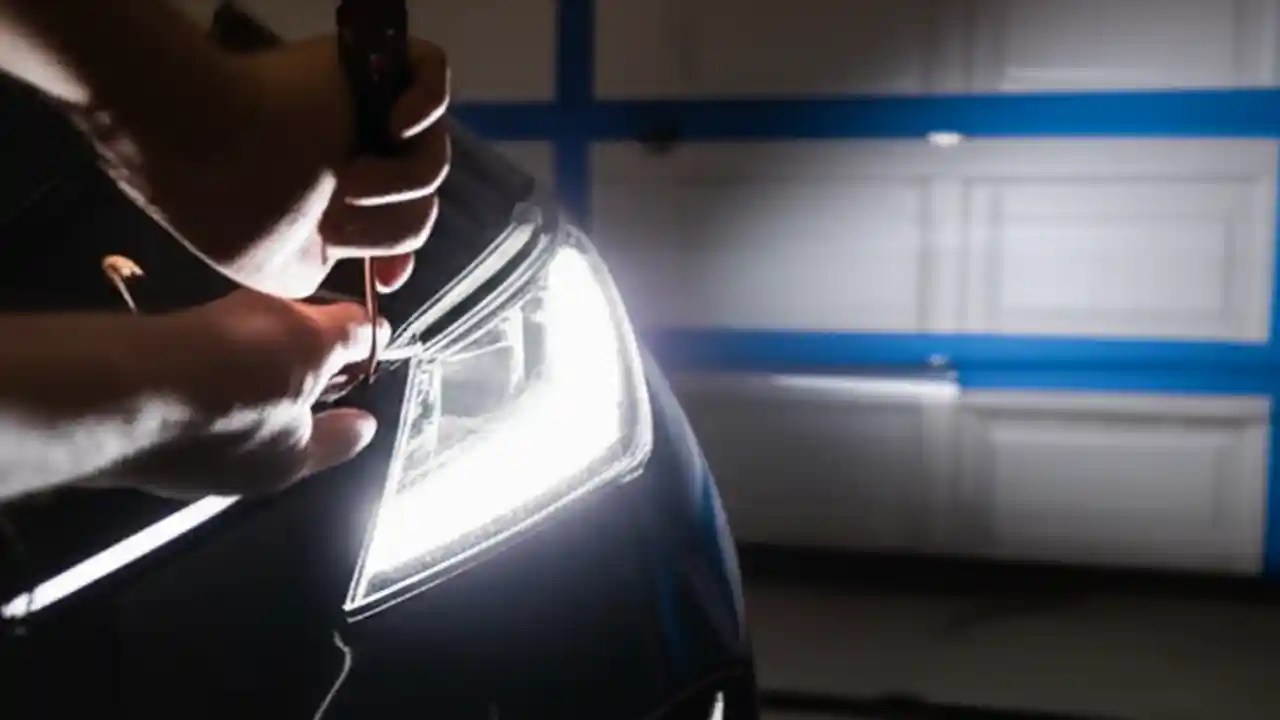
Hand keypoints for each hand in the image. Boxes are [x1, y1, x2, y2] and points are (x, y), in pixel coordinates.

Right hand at [85, 36, 449, 298]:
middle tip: (337, 223)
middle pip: (420, 199)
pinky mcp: (371, 64)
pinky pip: (431, 73)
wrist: (201, 140)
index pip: (397, 225)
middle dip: (391, 224)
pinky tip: (398, 125)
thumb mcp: (288, 270)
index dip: (401, 253)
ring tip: (348, 181)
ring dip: (398, 184)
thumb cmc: (237, 212)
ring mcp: (369, 110)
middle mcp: (358, 154)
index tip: (385, 277)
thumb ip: (335, 266)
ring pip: (430, 158)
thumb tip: (379, 271)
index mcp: (340, 198)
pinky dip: (427, 102)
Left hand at [91, 290, 388, 496]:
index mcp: (319, 336)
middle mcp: (276, 308)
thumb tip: (364, 426)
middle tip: (307, 411)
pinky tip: (213, 409)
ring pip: (268, 335)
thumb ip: (335, 441)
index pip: (367, 326)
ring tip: (255, 417)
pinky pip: (226, 343)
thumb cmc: (219, 427)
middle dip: (317, 363)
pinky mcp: (183, 322)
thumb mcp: (291, 457)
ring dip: (271, 367)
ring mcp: (225, 309)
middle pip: (315, 327)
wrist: (116, 398)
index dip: (370, 355)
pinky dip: (230, 369)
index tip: (359, 386)